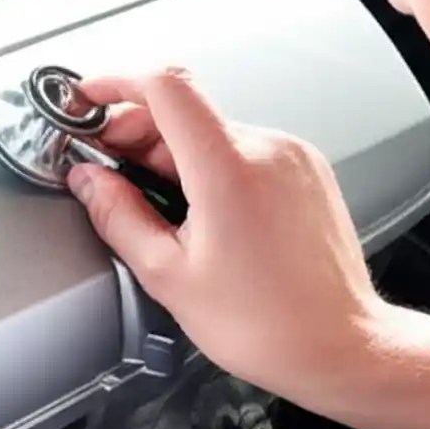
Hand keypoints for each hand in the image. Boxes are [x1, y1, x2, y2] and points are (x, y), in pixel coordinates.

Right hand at [65, 67, 388, 402]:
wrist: (341, 346)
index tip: (88, 99)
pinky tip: (197, 207)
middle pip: (183, 109)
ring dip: (171, 152)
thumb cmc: (267, 324)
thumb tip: (88, 180)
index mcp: (229, 167)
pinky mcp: (305, 168)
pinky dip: (207, 163)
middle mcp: (267, 148)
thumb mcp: (169, 275)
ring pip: (211, 129)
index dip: (116, 82)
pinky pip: (242, 147)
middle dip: (134, 131)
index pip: (165, 87)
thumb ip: (118, 215)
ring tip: (156, 204)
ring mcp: (291, 155)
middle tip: (107, 169)